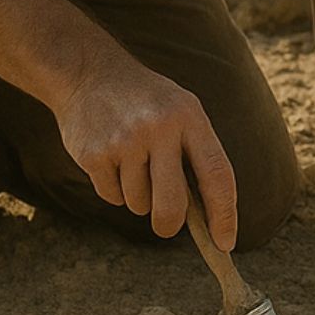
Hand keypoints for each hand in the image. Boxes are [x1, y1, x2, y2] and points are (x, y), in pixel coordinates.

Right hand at [52, 52, 238, 247]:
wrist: (88, 72)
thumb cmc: (148, 100)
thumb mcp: (183, 111)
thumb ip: (198, 155)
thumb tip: (209, 216)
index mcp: (190, 118)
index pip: (218, 175)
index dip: (225, 215)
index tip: (226, 243)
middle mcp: (158, 129)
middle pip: (171, 205)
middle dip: (170, 225)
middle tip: (167, 228)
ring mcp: (123, 141)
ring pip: (138, 204)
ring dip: (138, 197)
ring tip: (133, 163)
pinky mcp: (92, 154)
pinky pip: (111, 196)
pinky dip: (114, 189)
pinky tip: (112, 160)